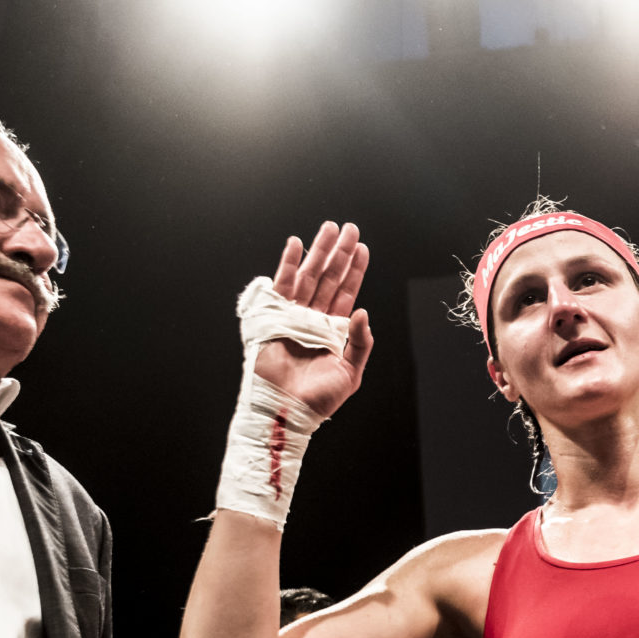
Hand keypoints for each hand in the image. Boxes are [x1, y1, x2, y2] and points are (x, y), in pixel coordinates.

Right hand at [257, 221, 372, 417]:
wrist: (288, 409)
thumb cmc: (319, 399)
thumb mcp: (351, 372)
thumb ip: (360, 342)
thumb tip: (363, 312)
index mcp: (333, 331)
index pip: (346, 293)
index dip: (354, 271)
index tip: (362, 249)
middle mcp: (314, 318)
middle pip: (329, 278)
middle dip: (339, 253)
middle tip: (349, 228)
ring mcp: (294, 315)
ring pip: (309, 276)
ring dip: (318, 251)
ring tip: (329, 229)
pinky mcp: (274, 315)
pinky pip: (283, 284)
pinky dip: (288, 263)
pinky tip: (295, 243)